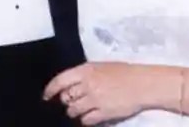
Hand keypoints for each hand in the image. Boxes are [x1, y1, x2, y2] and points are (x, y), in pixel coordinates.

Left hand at [42, 62, 161, 124]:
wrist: (142, 84)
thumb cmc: (123, 72)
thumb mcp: (101, 67)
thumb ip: (84, 74)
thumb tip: (70, 84)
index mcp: (86, 70)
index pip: (60, 80)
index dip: (50, 89)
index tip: (46, 96)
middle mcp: (87, 85)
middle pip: (66, 98)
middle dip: (67, 101)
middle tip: (73, 101)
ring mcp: (95, 99)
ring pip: (73, 111)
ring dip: (75, 111)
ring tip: (84, 109)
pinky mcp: (103, 113)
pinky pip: (86, 120)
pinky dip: (86, 119)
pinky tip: (92, 116)